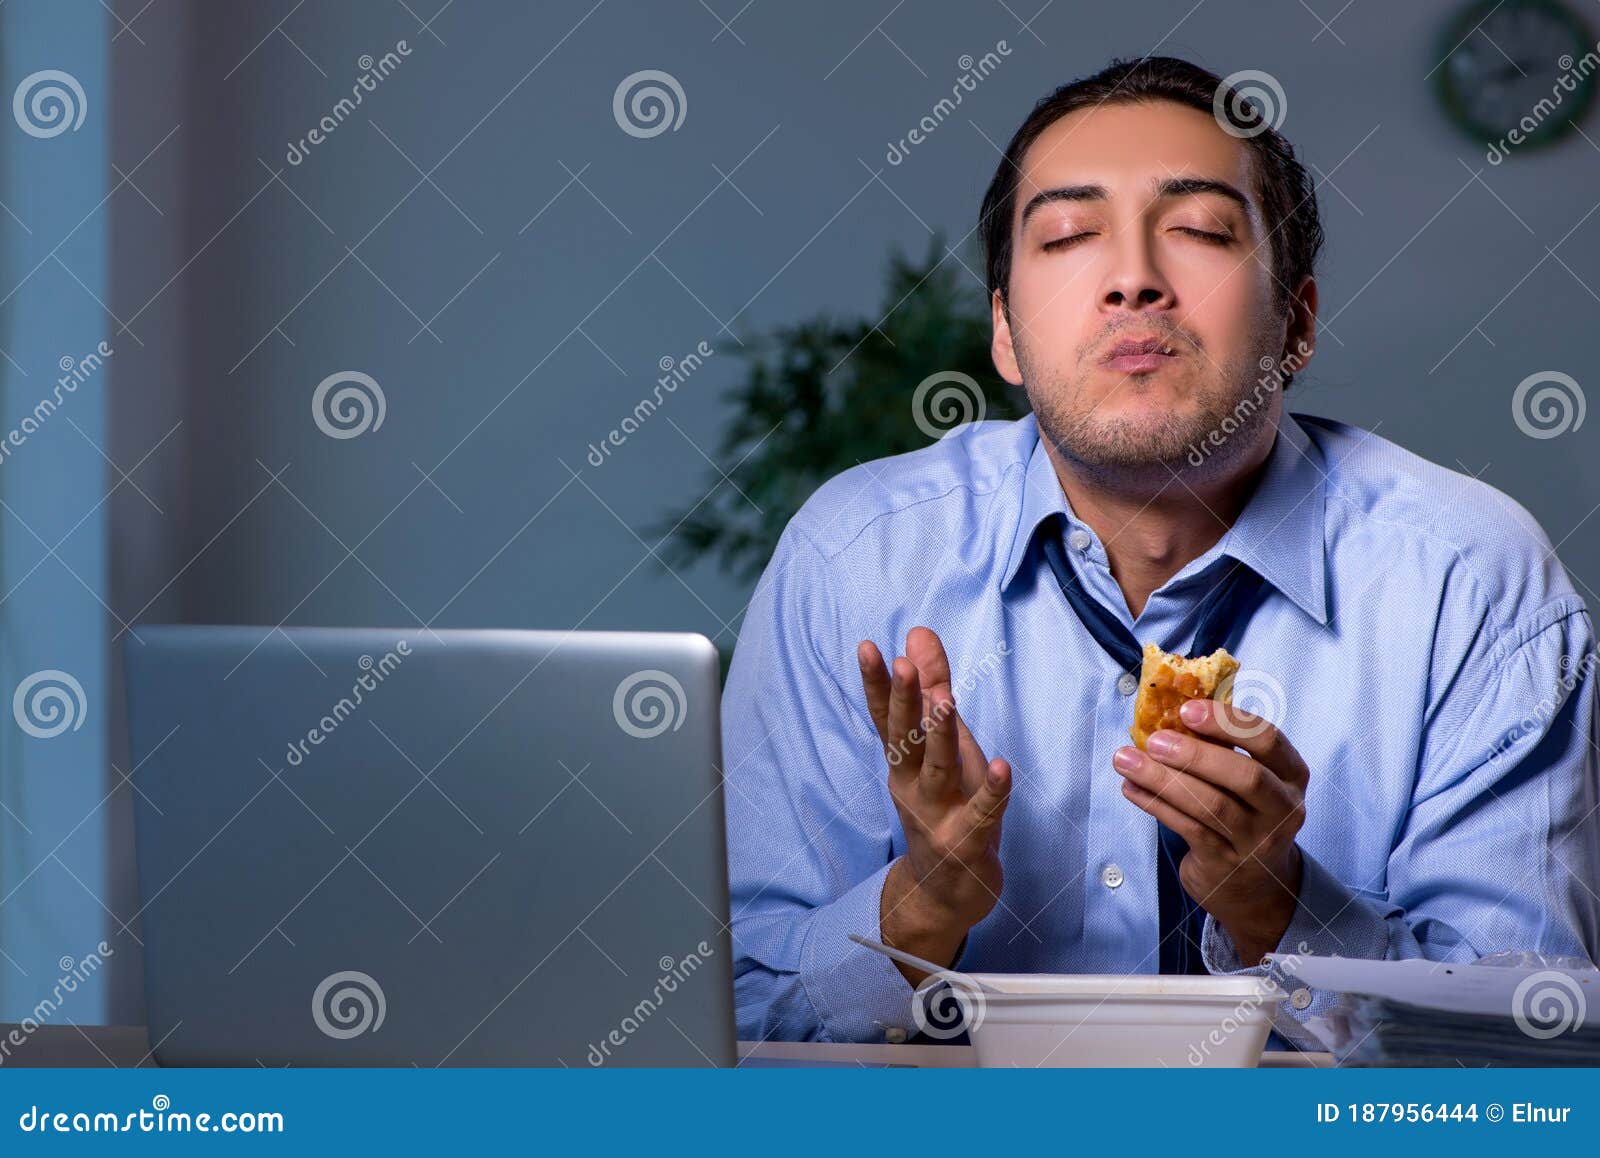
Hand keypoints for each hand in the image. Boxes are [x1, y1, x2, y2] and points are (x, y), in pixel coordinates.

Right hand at [858, 627, 1011, 983]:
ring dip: (941, 736)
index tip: (869, 647)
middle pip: (904, 738)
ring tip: (946, 702)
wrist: (945, 892)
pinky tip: (1001, 766)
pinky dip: (992, 792)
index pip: (885, 716)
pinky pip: (981, 814)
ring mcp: (937, 815)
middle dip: (902, 701)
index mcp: (903, 759)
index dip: (876, 683)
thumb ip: (931, 686)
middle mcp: (911, 784)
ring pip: (938, 770)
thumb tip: (918, 632)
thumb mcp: (939, 743)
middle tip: (900, 665)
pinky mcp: (967, 843)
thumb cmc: (945, 803)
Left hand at [1111, 698, 1308, 965]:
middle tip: (1154, 740)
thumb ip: (1221, 748)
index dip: (1227, 722)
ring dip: (1163, 779)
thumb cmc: (1243, 813)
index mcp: (1291, 775)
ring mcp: (1257, 841)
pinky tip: (1130, 788)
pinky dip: (1155, 804)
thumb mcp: (1248, 781)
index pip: (1269, 741)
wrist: (1254, 886)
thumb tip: (1167, 710)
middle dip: (1196, 755)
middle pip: (1246, 776)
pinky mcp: (1226, 864)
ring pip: (1210, 805)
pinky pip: (1187, 828)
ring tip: (1125, 760)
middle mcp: (1283, 809)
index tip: (1187, 710)